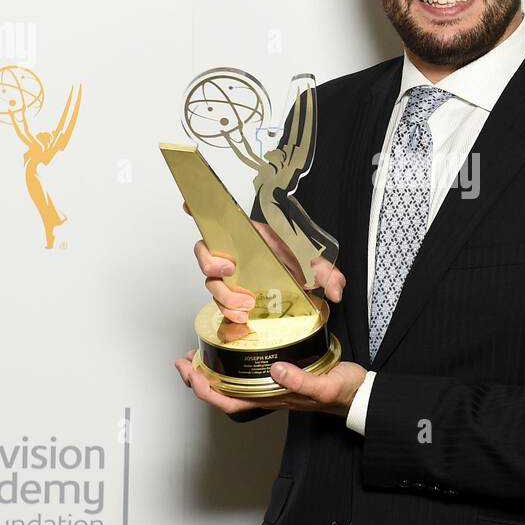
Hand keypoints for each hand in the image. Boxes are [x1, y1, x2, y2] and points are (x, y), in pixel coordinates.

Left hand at [175, 350, 366, 418]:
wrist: (358, 393)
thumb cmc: (343, 391)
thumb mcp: (325, 385)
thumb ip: (301, 381)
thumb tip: (276, 370)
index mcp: (273, 399)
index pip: (228, 401)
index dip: (204, 390)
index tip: (191, 372)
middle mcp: (268, 395)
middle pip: (222, 394)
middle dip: (198, 378)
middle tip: (185, 359)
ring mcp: (273, 386)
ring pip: (231, 384)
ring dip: (211, 372)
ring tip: (199, 354)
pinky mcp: (281, 375)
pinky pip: (247, 375)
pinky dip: (230, 364)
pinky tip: (230, 350)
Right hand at [184, 201, 345, 344]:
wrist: (301, 289)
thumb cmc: (301, 267)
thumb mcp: (316, 264)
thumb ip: (326, 272)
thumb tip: (336, 288)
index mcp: (252, 238)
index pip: (221, 221)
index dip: (200, 211)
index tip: (189, 203)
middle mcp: (237, 256)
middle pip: (206, 255)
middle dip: (212, 265)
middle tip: (231, 272)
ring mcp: (234, 279)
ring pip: (212, 285)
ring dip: (224, 296)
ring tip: (245, 306)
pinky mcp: (235, 299)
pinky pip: (221, 307)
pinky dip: (228, 314)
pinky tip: (241, 321)